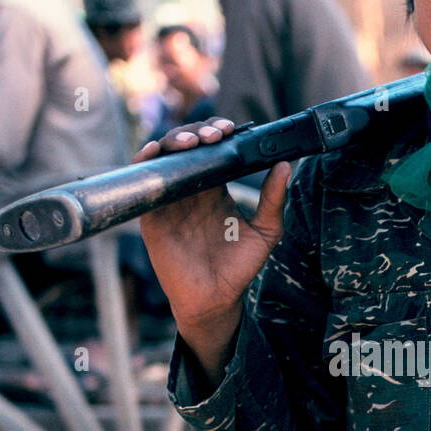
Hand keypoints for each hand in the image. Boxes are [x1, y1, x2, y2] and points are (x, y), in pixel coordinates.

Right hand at [134, 118, 290, 382]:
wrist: (216, 300)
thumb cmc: (240, 268)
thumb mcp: (266, 232)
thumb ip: (274, 200)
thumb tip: (285, 165)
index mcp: (216, 188)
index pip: (213, 149)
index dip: (217, 132)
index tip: (229, 130)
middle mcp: (191, 189)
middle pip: (188, 146)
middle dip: (198, 131)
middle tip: (214, 135)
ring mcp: (170, 200)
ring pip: (165, 157)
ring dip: (174, 141)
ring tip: (193, 142)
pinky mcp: (152, 215)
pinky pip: (145, 182)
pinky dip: (146, 161)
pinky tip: (158, 152)